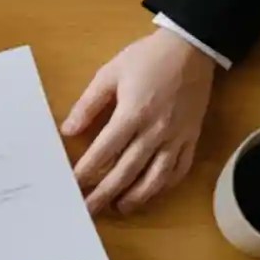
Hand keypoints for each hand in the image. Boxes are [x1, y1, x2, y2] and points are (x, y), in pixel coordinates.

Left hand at [60, 28, 215, 214]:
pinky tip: (151, 192)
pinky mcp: (191, 138)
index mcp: (132, 113)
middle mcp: (155, 130)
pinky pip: (179, 169)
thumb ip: (88, 104)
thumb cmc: (147, 58)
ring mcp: (176, 137)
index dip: (86, 172)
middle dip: (105, 194)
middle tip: (88, 211)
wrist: (191, 48)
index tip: (73, 186)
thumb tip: (68, 130)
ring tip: (119, 208)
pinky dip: (164, 185)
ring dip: (136, 197)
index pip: (104, 152)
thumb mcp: (110, 73)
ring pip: (155, 177)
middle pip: (126, 171)